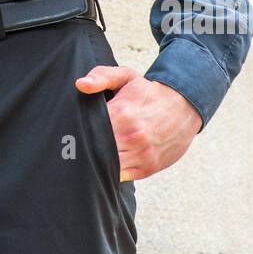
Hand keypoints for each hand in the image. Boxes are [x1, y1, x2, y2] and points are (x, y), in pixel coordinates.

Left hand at [75, 63, 202, 180]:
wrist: (184, 108)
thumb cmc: (148, 92)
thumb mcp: (126, 76)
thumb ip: (101, 76)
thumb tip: (80, 84)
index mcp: (122, 113)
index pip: (89, 129)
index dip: (75, 132)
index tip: (68, 132)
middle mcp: (131, 137)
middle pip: (95, 151)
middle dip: (82, 149)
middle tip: (69, 148)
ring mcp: (140, 155)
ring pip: (107, 167)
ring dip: (94, 163)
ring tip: (84, 156)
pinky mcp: (147, 168)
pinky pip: (120, 177)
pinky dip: (109, 173)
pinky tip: (101, 164)